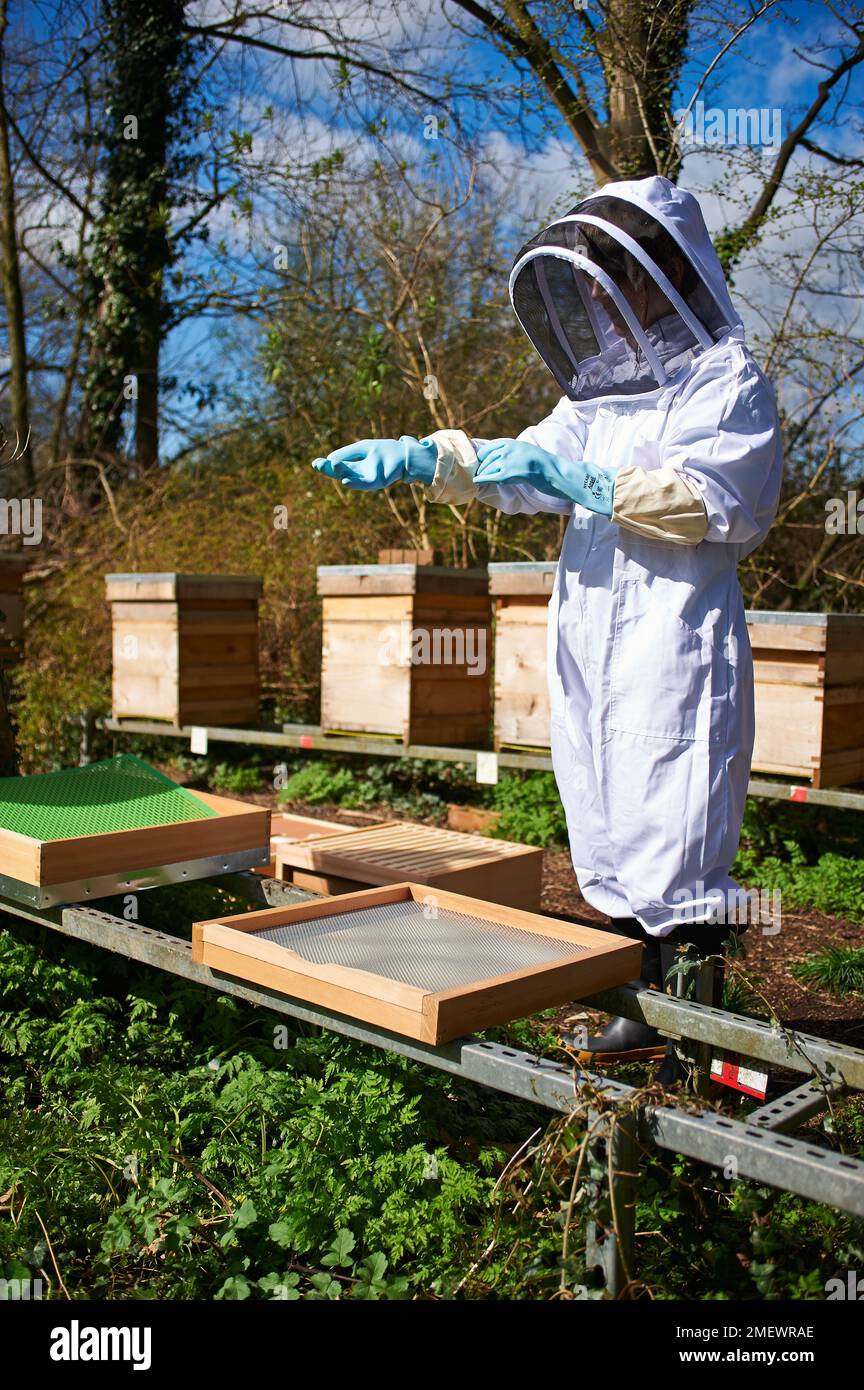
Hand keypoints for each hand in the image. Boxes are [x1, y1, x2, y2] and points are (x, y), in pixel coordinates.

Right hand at [312, 437, 436, 490]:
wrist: (406, 456)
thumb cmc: (385, 451)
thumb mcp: (364, 448)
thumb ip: (348, 453)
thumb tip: (330, 459)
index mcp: (355, 466)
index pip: (338, 466)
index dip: (327, 466)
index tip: (315, 463)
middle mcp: (360, 474)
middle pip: (342, 472)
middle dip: (330, 469)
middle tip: (317, 464)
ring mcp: (369, 478)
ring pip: (352, 478)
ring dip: (341, 473)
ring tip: (331, 466)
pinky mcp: (379, 481)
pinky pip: (365, 484)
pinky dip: (355, 483)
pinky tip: (346, 480)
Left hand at [474, 439, 615, 513]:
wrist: (557, 473)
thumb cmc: (543, 467)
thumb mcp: (525, 455)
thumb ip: (511, 455)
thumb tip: (497, 461)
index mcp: (512, 443)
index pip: (488, 449)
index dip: (481, 459)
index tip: (476, 466)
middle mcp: (509, 448)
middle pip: (485, 459)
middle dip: (479, 468)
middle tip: (473, 476)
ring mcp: (509, 459)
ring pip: (487, 468)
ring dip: (480, 475)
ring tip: (475, 480)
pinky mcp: (511, 472)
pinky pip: (491, 476)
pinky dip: (482, 480)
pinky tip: (476, 483)